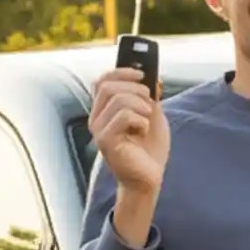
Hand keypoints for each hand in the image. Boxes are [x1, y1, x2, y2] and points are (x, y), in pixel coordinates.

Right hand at [90, 68, 169, 194]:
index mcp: (105, 110)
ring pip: (118, 99)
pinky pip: (123, 116)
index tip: (142, 74)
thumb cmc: (149, 148)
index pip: (103, 80)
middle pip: (109, 86)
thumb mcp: (153, 116)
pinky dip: (140, 121)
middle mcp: (96, 118)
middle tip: (150, 103)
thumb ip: (149, 97)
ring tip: (147, 120)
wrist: (149, 177)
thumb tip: (153, 78)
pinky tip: (142, 132)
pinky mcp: (105, 141)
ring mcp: (98, 130)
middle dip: (136, 89)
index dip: (121, 72)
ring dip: (141, 106)